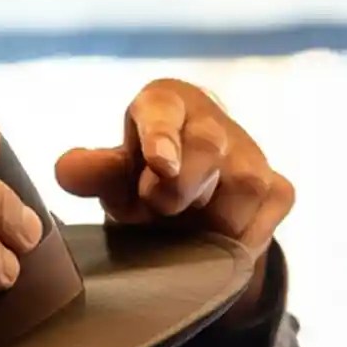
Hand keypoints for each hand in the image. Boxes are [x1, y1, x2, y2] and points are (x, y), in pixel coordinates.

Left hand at [54, 79, 294, 321]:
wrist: (191, 206)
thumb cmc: (144, 181)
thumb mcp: (114, 180)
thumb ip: (94, 173)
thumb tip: (67, 170)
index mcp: (166, 104)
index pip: (163, 112)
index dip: (162, 137)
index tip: (160, 165)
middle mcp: (214, 122)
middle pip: (208, 149)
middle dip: (182, 187)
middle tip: (158, 208)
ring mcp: (254, 156)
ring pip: (242, 190)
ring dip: (208, 221)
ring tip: (184, 226)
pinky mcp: (279, 190)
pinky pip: (261, 224)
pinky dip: (234, 242)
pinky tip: (213, 240)